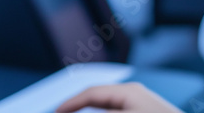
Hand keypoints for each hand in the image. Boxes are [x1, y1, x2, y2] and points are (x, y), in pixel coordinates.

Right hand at [56, 82, 183, 112]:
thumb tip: (73, 111)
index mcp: (129, 91)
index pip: (91, 93)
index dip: (70, 104)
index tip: (55, 112)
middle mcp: (136, 95)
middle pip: (99, 100)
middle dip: (81, 110)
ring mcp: (143, 105)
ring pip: (110, 108)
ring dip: (96, 111)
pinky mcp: (148, 111)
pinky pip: (120, 111)